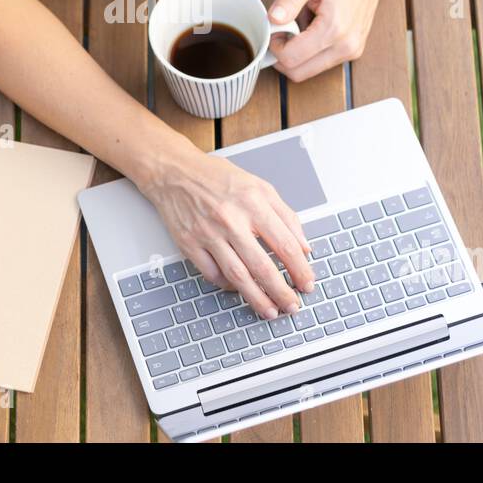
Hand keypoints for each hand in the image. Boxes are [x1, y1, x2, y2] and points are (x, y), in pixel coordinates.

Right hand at [136, 149, 316, 319]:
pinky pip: (212, 274)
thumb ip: (285, 215)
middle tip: (292, 305)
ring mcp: (208, 234)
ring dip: (257, 297)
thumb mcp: (259, 186)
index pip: (284, 244)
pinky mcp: (189, 244)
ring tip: (270, 310)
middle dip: (281, 291)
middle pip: (262, 266)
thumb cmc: (217, 178)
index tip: (307, 283)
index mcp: (253, 202)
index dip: (300, 269)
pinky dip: (227, 286)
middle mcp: (231, 219)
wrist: (175, 172)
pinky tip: (239, 289)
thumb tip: (303, 246)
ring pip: (237, 276)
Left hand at [265, 0, 401, 82]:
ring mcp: (352, 51)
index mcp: (334, 29)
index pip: (291, 58)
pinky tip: (310, 31)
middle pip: (299, 73)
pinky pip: (322, 63)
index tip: (273, 29)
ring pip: (309, 71)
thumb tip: (272, 19)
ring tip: (298, 27)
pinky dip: (309, 53)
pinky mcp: (353, 50)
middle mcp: (347, 46)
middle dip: (282, 56)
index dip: (274, 47)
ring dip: (296, 55)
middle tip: (280, 32)